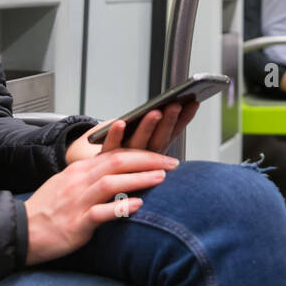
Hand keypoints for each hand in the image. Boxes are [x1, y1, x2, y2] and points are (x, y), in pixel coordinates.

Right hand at [25, 121, 178, 265]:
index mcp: (79, 169)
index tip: (163, 156)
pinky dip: (121, 207)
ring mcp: (78, 200)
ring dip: (139, 178)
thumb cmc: (48, 210)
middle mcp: (79, 181)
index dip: (142, 152)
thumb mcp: (69, 184)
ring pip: (112, 182)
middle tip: (171, 163)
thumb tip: (118, 173)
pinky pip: (101, 212)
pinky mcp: (77, 222)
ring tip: (161, 177)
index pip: (115, 153)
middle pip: (118, 161)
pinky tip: (138, 205)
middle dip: (148, 160)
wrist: (22, 230)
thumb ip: (92, 177)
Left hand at [64, 101, 196, 164]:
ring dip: (147, 128)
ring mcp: (124, 160)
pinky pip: (111, 147)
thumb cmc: (118, 159)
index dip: (182, 120)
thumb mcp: (142, 141)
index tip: (193, 103)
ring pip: (139, 143)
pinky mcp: (103, 160)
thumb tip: (176, 104)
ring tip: (155, 111)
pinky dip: (115, 135)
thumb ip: (158, 128)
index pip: (171, 134)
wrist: (92, 182)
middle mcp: (140, 158)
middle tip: (175, 105)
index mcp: (152, 153)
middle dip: (167, 122)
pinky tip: (121, 122)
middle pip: (157, 140)